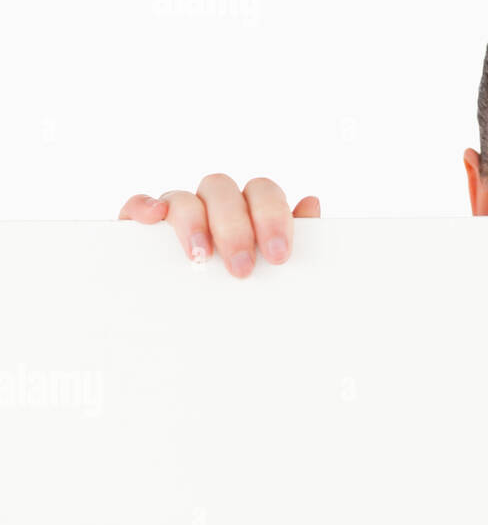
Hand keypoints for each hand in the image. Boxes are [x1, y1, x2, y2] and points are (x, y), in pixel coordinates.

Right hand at [118, 174, 319, 277]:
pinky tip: (154, 219)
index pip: (262, 192)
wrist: (195, 334)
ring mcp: (178, 213)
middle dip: (235, 228)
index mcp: (248, 209)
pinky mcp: (141, 227)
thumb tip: (311, 203)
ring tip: (201, 258)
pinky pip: (139, 205)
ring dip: (194, 223)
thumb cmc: (242, 296)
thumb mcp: (270, 272)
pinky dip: (145, 206)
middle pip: (223, 190)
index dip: (272, 216)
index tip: (278, 254)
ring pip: (185, 198)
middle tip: (242, 268)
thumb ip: (287, 238)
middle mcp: (214, 205)